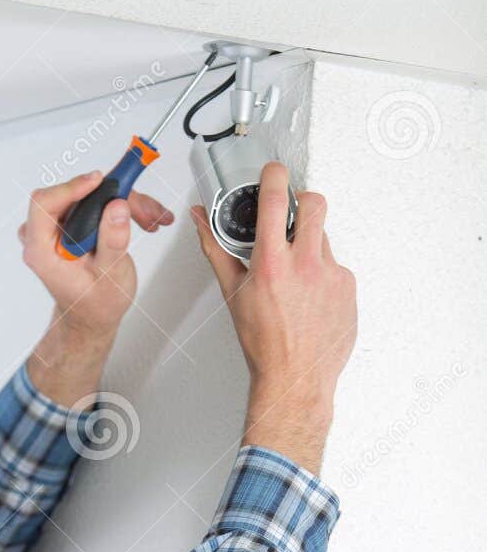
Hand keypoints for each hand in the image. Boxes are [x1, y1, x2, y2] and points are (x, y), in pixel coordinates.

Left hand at [19, 171, 173, 333]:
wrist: (93, 315)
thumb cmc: (95, 304)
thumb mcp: (109, 277)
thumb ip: (112, 242)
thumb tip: (117, 207)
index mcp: (41, 251)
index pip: (44, 204)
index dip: (72, 187)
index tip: (99, 181)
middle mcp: (44, 236)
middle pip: (75, 196)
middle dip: (113, 197)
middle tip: (144, 211)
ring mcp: (57, 228)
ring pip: (90, 197)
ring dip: (125, 203)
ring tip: (152, 220)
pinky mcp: (72, 223)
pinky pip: (95, 202)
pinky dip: (121, 207)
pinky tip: (143, 219)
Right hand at [190, 161, 356, 409]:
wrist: (295, 378)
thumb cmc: (263, 344)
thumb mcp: (232, 293)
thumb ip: (217, 249)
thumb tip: (202, 221)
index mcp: (272, 264)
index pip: (277, 198)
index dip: (275, 176)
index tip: (273, 172)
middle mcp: (305, 265)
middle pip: (315, 204)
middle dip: (302, 203)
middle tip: (291, 218)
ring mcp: (332, 276)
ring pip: (324, 238)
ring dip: (309, 246)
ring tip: (294, 277)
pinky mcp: (349, 288)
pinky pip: (336, 267)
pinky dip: (322, 275)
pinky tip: (309, 298)